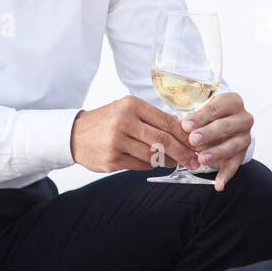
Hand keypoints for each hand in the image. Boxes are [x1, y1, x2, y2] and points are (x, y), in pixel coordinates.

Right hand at [70, 96, 199, 173]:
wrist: (74, 134)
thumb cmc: (107, 121)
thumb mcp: (127, 110)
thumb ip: (153, 118)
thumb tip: (184, 131)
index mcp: (131, 105)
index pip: (167, 121)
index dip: (186, 135)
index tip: (197, 143)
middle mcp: (124, 121)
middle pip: (163, 140)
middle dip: (183, 153)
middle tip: (195, 161)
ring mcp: (116, 141)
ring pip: (153, 155)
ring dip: (168, 161)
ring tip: (175, 162)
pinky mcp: (112, 159)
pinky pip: (140, 165)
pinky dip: (150, 165)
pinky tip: (153, 162)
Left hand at [179, 92, 253, 191]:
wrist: (224, 122)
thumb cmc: (208, 114)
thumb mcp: (201, 108)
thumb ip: (194, 115)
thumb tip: (182, 126)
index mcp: (232, 102)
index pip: (216, 108)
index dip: (201, 117)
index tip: (186, 125)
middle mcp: (243, 118)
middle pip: (226, 126)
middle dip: (208, 134)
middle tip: (193, 140)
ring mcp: (244, 137)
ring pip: (232, 146)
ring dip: (216, 153)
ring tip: (202, 159)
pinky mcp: (242, 154)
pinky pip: (234, 165)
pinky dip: (225, 176)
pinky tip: (218, 185)